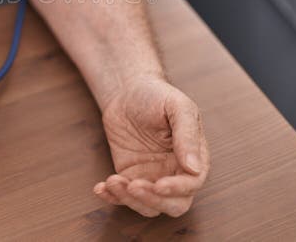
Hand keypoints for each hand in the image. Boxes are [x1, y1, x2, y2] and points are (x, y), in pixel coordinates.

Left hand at [93, 77, 209, 217]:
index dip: (177, 189)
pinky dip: (112, 197)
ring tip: (113, 181)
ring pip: (148, 205)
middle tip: (134, 186)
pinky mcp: (130, 176)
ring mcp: (152, 176)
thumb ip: (187, 135)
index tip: (159, 184)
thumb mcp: (177, 107)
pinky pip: (124, 196)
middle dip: (153, 200)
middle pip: (173, 204)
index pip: (191, 183)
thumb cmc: (157, 95)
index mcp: (193, 156)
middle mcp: (175, 172)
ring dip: (130, 200)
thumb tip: (194, 168)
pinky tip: (101, 188)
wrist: (127, 91)